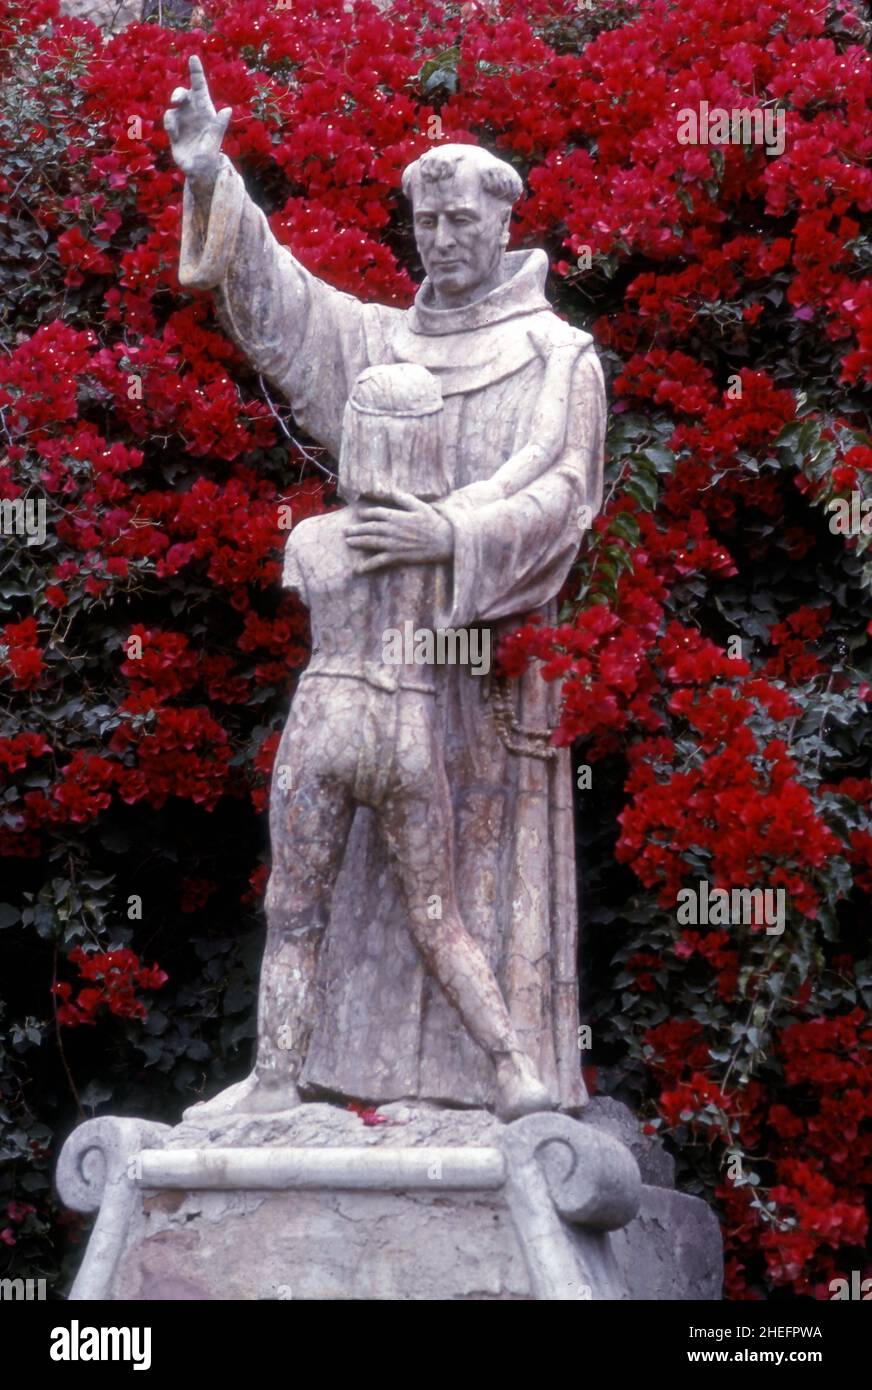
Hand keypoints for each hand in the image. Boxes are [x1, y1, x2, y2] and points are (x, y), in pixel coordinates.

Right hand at [163, 55, 230, 184]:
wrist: (198, 172)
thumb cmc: (210, 157)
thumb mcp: (215, 141)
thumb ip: (219, 125)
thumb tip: (227, 110)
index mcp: (206, 111)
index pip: (200, 87)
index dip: (196, 72)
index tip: (193, 57)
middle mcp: (194, 112)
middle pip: (184, 94)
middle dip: (178, 94)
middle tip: (176, 101)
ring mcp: (183, 120)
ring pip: (174, 106)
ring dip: (173, 110)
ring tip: (174, 125)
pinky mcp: (174, 129)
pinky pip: (169, 120)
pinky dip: (170, 125)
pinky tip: (175, 135)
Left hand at [344, 492, 452, 572]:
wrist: (445, 541)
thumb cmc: (434, 522)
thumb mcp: (420, 506)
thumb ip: (404, 498)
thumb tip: (392, 491)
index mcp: (397, 516)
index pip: (377, 513)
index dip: (367, 514)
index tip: (360, 515)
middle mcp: (392, 529)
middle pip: (370, 528)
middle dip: (356, 529)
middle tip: (345, 531)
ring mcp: (394, 543)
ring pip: (371, 542)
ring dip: (358, 542)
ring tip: (348, 542)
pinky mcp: (398, 556)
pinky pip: (380, 561)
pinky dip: (368, 565)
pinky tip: (358, 569)